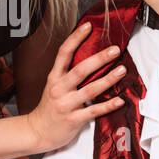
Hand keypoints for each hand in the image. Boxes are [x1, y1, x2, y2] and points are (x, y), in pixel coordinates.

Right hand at [25, 23, 127, 152]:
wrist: (37, 131)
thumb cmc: (49, 108)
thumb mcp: (53, 86)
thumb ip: (68, 74)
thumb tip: (90, 58)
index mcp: (54, 78)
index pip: (64, 53)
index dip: (76, 38)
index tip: (88, 26)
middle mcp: (59, 89)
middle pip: (80, 70)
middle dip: (99, 58)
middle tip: (115, 50)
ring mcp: (66, 104)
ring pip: (90, 90)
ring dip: (108, 79)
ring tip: (122, 70)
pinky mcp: (73, 120)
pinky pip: (94, 111)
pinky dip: (108, 105)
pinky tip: (120, 100)